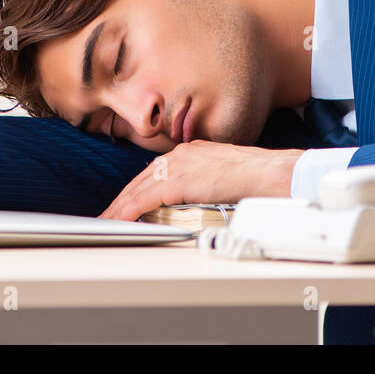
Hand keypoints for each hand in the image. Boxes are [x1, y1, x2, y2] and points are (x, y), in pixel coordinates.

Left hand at [98, 141, 303, 220]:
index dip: (137, 189)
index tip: (125, 202)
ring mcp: (178, 166)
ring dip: (120, 207)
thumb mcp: (222, 175)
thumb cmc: (254, 177)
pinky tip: (119, 219)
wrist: (267, 173)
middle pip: (141, 179)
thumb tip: (195, 197)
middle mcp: (179, 155)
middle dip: (122, 199)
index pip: (155, 173)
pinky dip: (129, 210)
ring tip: (107, 221)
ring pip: (138, 189)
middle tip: (107, 214)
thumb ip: (203, 182)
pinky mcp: (178, 181)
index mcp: (189, 152)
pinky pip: (145, 198)